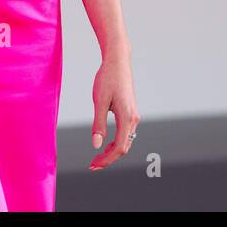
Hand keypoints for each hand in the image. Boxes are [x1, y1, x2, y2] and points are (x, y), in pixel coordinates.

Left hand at [90, 49, 137, 170]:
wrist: (117, 61)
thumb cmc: (107, 78)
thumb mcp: (99, 101)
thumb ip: (98, 124)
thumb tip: (97, 145)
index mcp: (127, 118)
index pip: (119, 148)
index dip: (106, 160)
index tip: (93, 165)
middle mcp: (134, 119)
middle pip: (124, 147)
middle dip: (109, 158)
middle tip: (93, 165)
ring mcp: (134, 115)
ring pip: (126, 141)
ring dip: (112, 151)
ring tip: (97, 157)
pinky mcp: (131, 111)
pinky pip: (126, 133)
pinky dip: (116, 142)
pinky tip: (105, 143)